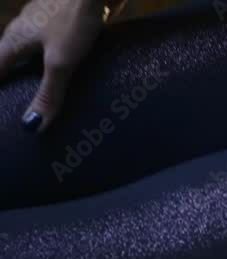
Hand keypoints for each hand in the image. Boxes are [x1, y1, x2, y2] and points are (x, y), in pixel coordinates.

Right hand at [0, 0, 105, 132]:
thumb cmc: (73, 19)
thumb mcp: (61, 63)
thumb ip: (49, 94)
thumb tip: (32, 126)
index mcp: (13, 41)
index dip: (0, 87)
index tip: (1, 109)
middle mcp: (21, 30)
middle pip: (8, 58)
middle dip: (10, 79)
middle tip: (15, 101)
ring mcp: (41, 23)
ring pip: (29, 50)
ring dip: (30, 69)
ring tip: (38, 89)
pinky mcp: (62, 20)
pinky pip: (50, 44)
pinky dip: (50, 60)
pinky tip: (65, 67)